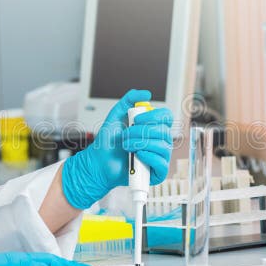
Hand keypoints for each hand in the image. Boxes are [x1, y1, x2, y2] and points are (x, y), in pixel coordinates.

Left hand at [61, 89, 172, 208]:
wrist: (99, 161)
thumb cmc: (109, 141)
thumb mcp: (116, 114)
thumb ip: (129, 99)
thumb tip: (146, 93)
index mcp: (153, 127)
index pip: (166, 117)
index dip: (154, 116)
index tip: (137, 119)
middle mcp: (159, 141)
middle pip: (164, 131)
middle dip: (141, 132)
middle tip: (126, 135)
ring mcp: (159, 156)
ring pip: (162, 146)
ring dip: (140, 144)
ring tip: (126, 146)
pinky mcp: (157, 172)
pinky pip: (162, 163)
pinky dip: (148, 157)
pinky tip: (137, 156)